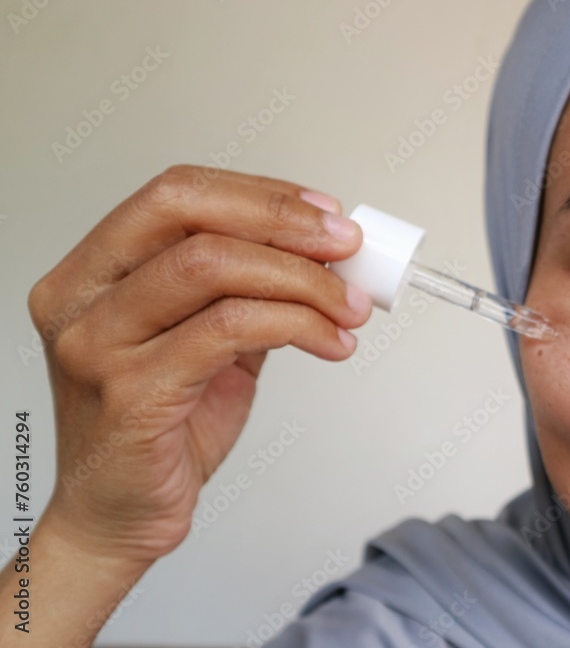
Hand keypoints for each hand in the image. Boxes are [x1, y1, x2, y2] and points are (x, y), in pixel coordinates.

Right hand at [28, 165, 371, 562]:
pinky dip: (298, 325)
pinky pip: (229, 330)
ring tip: (348, 308)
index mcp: (93, 271)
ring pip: (212, 269)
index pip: (176, 194)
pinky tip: (331, 342)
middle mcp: (82, 299)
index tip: (325, 214)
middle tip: (345, 248)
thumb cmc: (160, 427)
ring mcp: (98, 345)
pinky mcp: (132, 394)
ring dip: (302, 280)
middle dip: (282, 222)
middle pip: (188, 216)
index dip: (260, 194)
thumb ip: (248, 291)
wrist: (120, 513)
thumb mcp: (205, 340)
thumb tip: (324, 253)